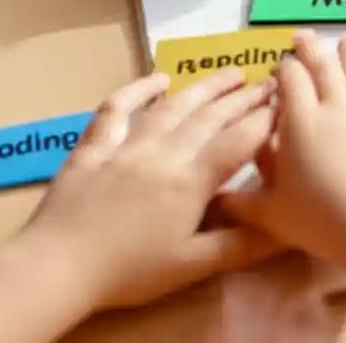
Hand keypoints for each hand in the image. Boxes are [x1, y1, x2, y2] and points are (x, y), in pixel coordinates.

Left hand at [15, 70, 281, 309]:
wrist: (59, 266)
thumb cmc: (130, 272)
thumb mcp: (192, 266)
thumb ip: (241, 244)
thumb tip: (287, 228)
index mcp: (190, 182)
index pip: (238, 142)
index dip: (265, 122)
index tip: (286, 105)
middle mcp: (163, 153)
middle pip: (209, 117)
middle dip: (242, 98)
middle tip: (267, 82)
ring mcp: (126, 146)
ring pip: (171, 107)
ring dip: (203, 88)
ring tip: (228, 74)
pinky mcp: (94, 148)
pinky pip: (116, 110)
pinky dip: (137, 90)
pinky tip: (157, 79)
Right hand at [223, 31, 345, 260]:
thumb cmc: (318, 218)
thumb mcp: (270, 213)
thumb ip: (242, 203)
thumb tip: (215, 198)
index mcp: (302, 122)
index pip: (291, 82)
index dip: (285, 69)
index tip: (281, 63)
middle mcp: (337, 112)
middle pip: (325, 72)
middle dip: (313, 51)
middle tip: (305, 35)